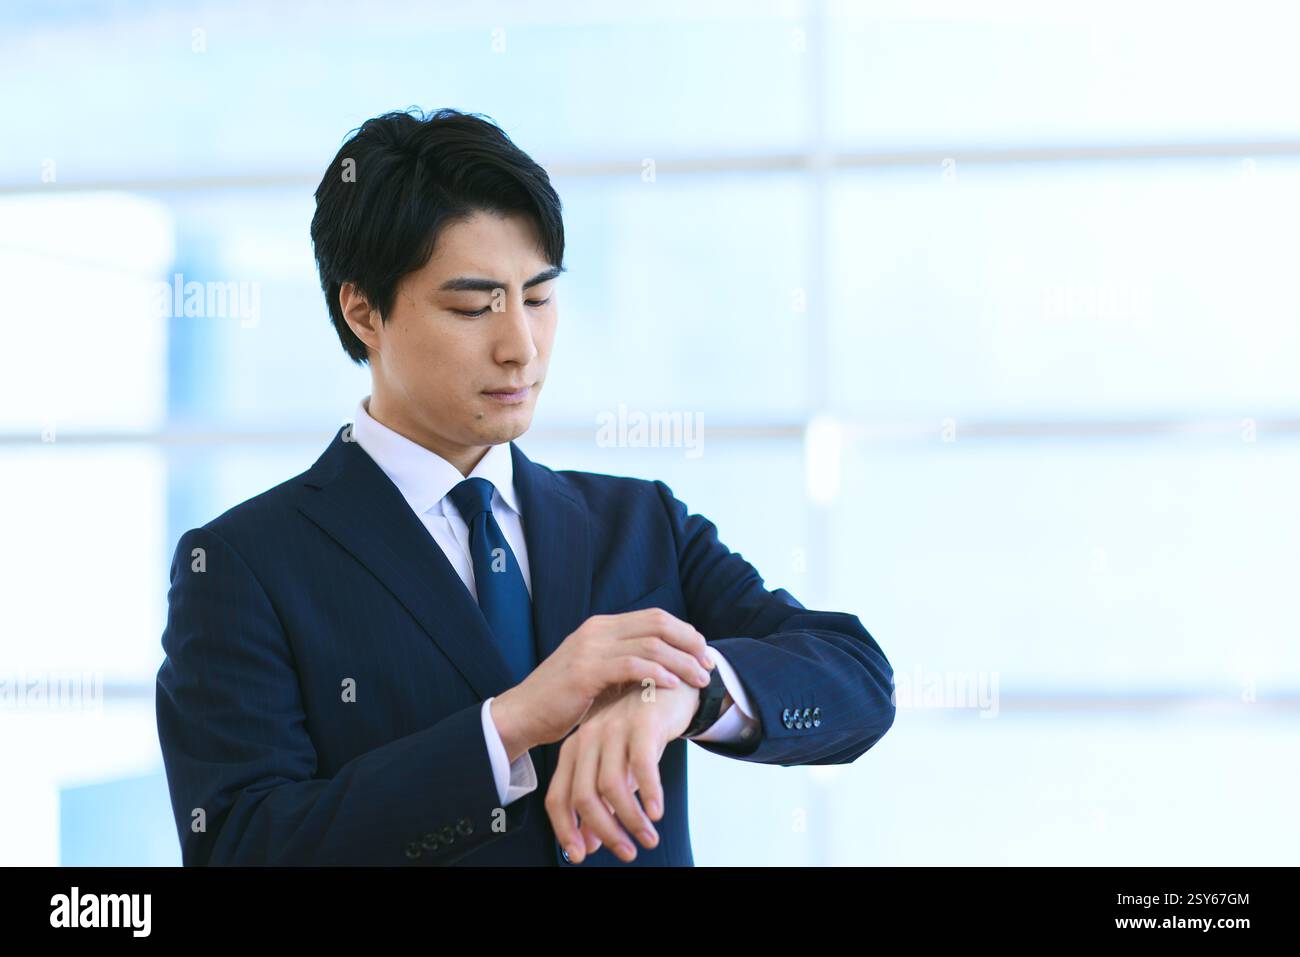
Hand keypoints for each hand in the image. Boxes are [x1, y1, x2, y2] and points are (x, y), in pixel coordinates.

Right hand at [491, 608, 713, 759]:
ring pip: (650, 645)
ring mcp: (590, 648)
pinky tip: (673, 685)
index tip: (703, 653)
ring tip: (699, 679)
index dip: (684, 632)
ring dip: (681, 661)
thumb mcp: (595, 671)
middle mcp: (597, 630)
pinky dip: (657, 672)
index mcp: (602, 626)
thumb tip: (660, 665)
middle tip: (709, 665)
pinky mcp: (585, 671)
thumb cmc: (562, 699)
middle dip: (689, 643)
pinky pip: (631, 665)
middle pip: (658, 624)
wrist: (522, 714)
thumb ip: (622, 662)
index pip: (654, 618)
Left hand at [545, 677, 700, 862]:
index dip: (566, 830)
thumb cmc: (640, 729)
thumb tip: (590, 845)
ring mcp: (614, 729)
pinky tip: (657, 811)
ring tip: (649, 837)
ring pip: (612, 786)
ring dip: (631, 819)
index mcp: (575, 749)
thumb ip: (600, 801)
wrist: (669, 683)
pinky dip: (649, 793)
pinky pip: (641, 765)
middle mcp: (589, 738)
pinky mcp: (642, 723)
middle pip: (584, 797)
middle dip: (605, 832)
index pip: (558, 797)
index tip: (581, 856)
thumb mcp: (616, 765)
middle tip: (628, 852)